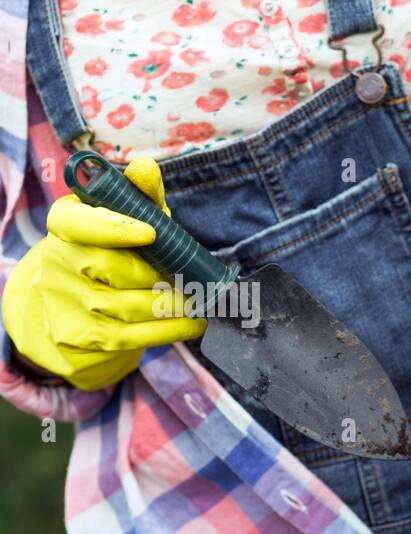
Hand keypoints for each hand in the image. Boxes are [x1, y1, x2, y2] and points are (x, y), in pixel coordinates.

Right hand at [2, 157, 202, 390]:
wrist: (73, 309)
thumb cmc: (112, 254)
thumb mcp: (125, 221)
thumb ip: (139, 196)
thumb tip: (146, 166)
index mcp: (66, 225)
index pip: (78, 223)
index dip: (113, 227)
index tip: (151, 232)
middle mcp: (58, 262)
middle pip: (117, 270)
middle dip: (160, 276)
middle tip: (192, 280)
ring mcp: (66, 303)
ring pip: (130, 306)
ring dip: (173, 306)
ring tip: (198, 302)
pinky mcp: (79, 337)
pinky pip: (132, 337)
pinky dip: (170, 330)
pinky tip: (192, 324)